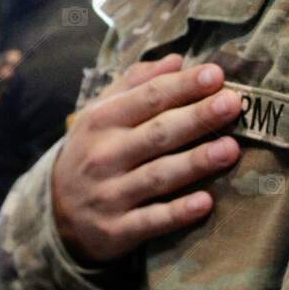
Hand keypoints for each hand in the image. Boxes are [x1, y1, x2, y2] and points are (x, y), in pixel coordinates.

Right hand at [52, 54, 242, 264]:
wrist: (56, 213)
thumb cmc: (93, 151)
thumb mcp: (101, 113)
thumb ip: (136, 84)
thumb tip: (176, 59)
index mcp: (101, 121)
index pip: (148, 98)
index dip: (182, 86)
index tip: (216, 75)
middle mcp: (104, 156)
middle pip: (157, 133)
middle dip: (196, 117)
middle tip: (232, 103)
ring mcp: (110, 195)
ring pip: (158, 176)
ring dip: (195, 162)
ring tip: (231, 148)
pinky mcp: (117, 230)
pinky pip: (152, 220)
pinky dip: (178, 213)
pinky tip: (205, 202)